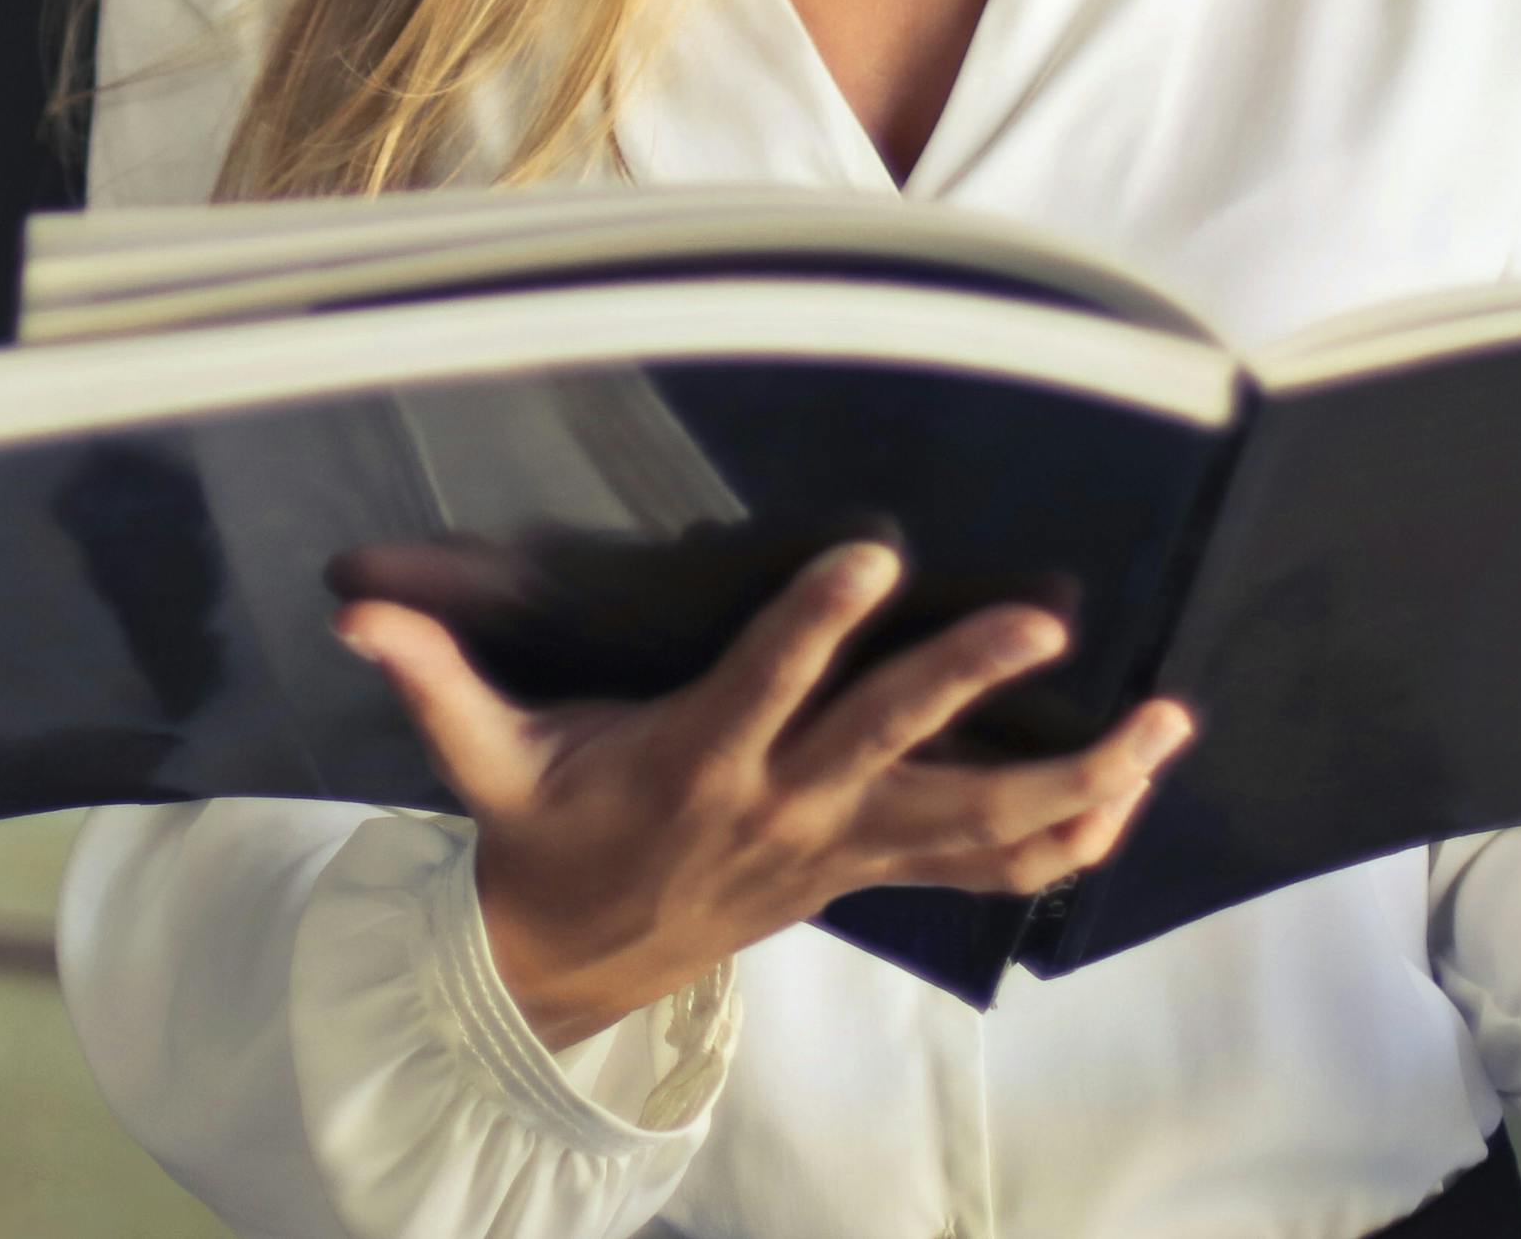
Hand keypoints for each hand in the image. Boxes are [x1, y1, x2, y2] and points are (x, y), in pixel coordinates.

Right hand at [335, 539, 1196, 1049]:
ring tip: (1164, 724)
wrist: (575, 966)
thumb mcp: (481, 764)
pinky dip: (1069, 836)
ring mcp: (843, 851)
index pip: (768, 684)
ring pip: (979, 826)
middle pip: (898, 751)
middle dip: (975, 686)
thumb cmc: (541, 838)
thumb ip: (433, 683)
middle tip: (1050, 623)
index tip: (868, 554)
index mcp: (699, 764)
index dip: (815, 623)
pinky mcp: (873, 873)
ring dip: (1078, 778)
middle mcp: (788, 810)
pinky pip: (992, 869)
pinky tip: (1135, 793)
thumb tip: (356, 614)